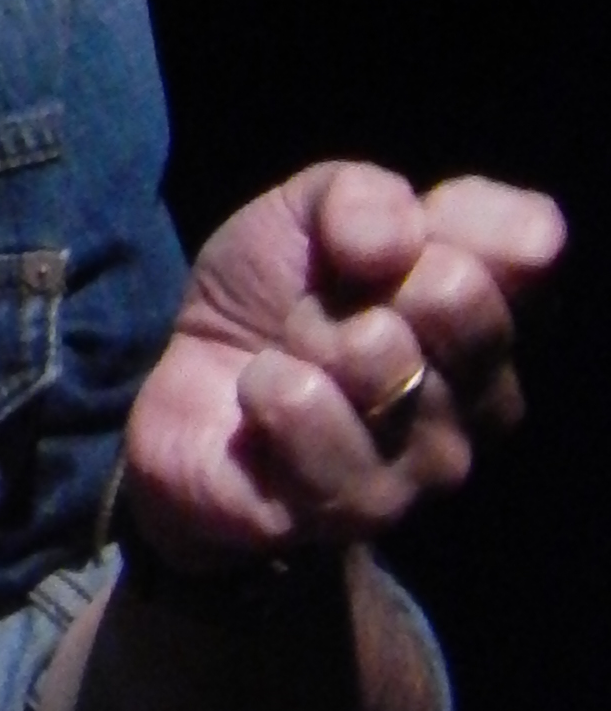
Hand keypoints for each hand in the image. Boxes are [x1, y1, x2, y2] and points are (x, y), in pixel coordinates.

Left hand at [120, 161, 564, 569]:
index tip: (374, 244)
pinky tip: (262, 395)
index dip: (439, 219)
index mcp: (493, 318)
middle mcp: (482, 403)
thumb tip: (395, 243)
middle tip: (320, 310)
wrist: (184, 392)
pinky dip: (271, 392)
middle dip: (359, 282)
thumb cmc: (270, 301)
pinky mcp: (347, 513)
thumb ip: (360, 196)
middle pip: (453, 294)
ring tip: (286, 356)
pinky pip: (317, 429)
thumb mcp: (304, 215)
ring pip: (382, 364)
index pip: (525, 243)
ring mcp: (424, 469)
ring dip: (307, 339)